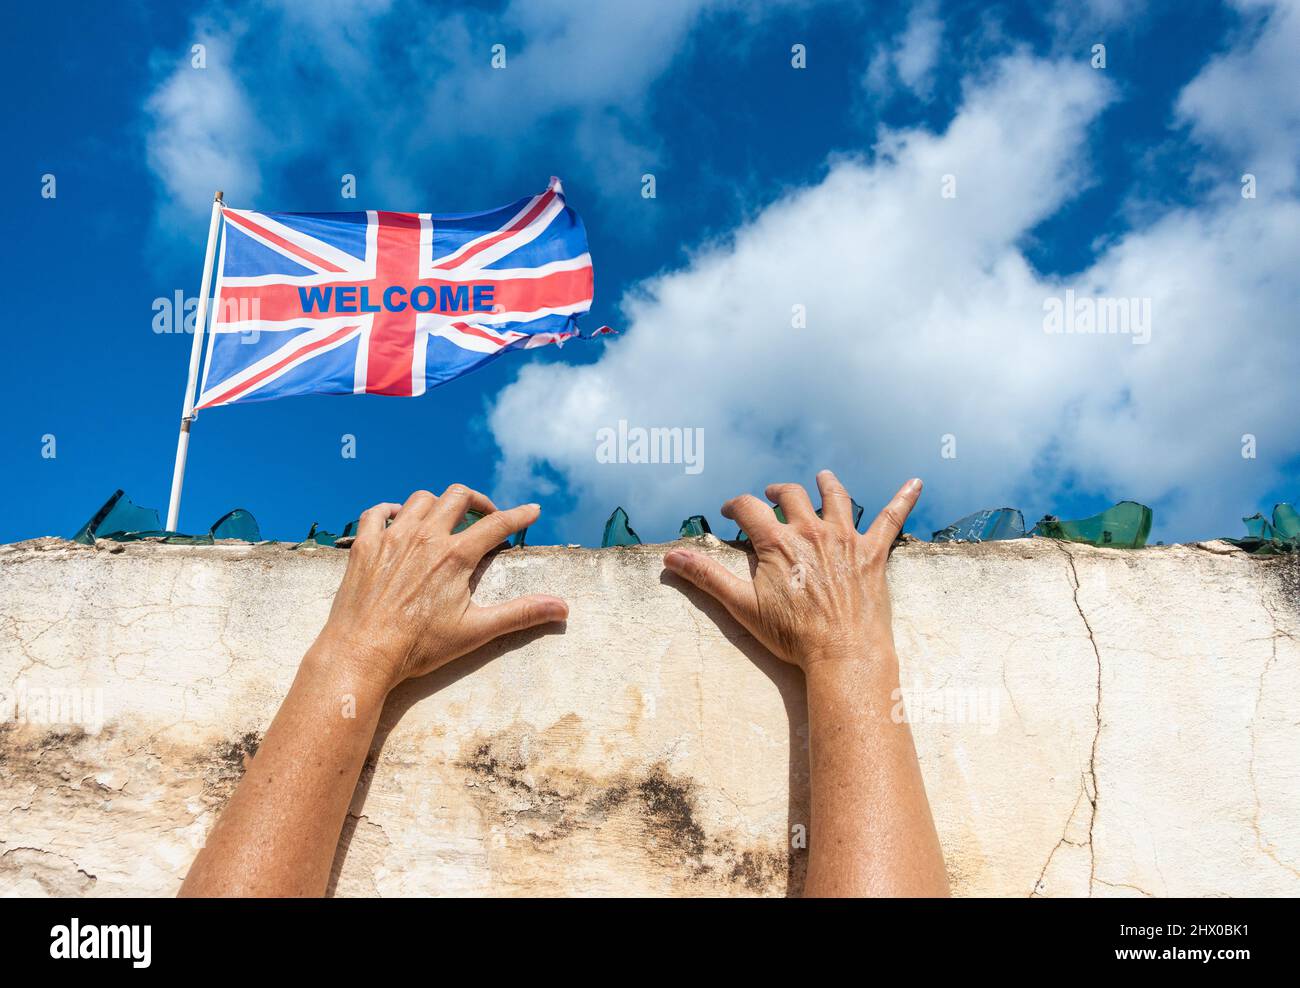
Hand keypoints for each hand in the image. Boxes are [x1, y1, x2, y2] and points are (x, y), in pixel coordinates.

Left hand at [315, 484, 567, 694]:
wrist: (361, 654)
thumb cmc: (418, 647)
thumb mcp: (475, 631)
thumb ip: (520, 614)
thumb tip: (561, 607)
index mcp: (455, 557)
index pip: (497, 524)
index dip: (520, 516)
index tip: (533, 511)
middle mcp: (425, 538)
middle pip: (458, 497)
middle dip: (477, 501)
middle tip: (485, 516)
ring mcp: (392, 538)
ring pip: (420, 499)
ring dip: (438, 505)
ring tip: (444, 520)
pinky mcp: (365, 547)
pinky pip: (377, 512)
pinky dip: (391, 510)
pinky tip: (398, 520)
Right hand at [663, 470, 920, 671]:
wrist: (843, 653)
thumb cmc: (792, 635)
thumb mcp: (742, 606)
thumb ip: (707, 576)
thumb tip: (671, 557)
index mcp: (777, 540)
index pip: (748, 507)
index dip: (734, 506)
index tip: (729, 512)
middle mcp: (811, 530)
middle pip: (792, 494)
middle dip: (778, 491)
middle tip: (772, 495)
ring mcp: (845, 538)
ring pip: (836, 497)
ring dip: (827, 484)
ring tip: (822, 478)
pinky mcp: (874, 552)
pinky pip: (892, 518)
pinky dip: (905, 499)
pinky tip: (918, 483)